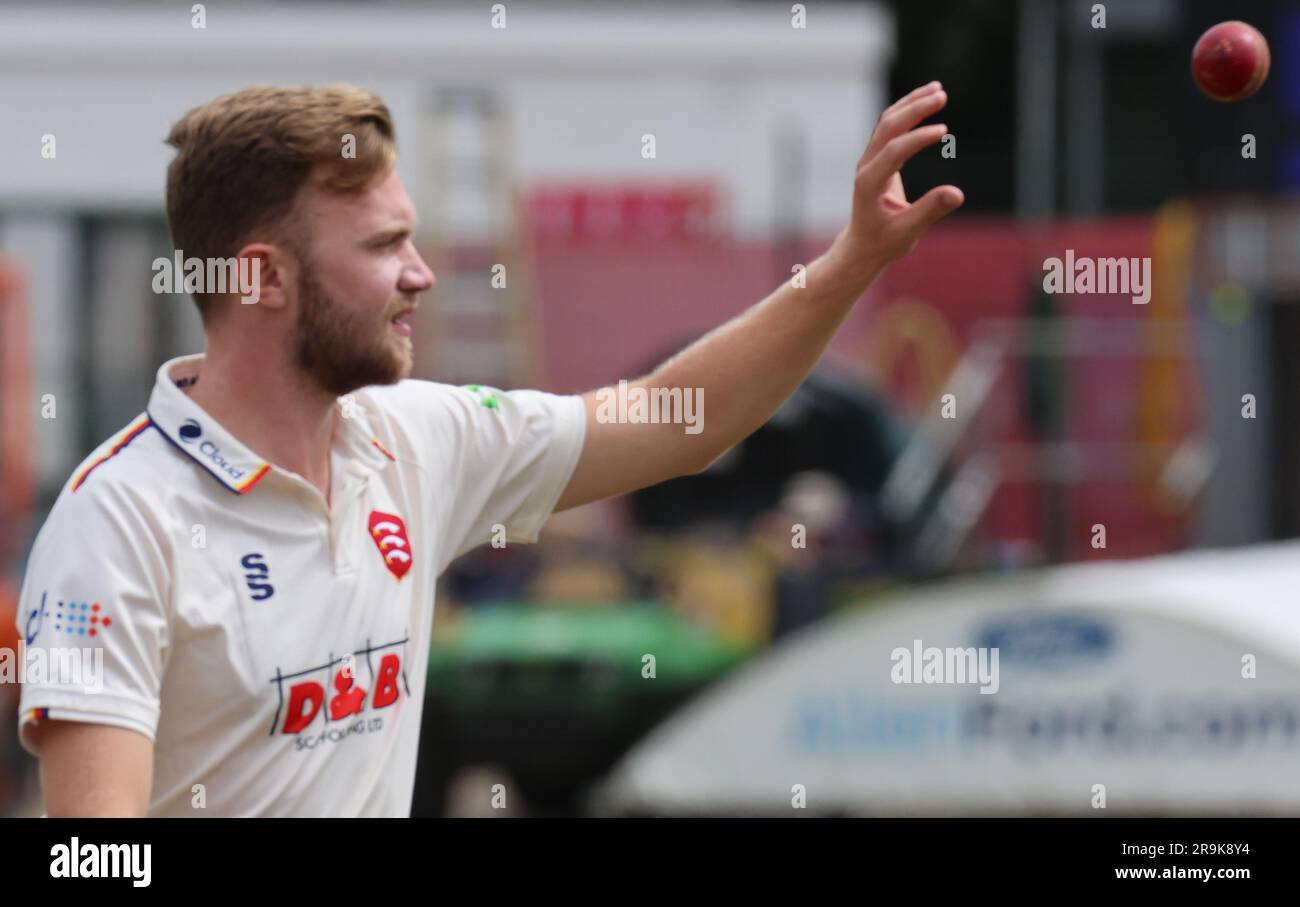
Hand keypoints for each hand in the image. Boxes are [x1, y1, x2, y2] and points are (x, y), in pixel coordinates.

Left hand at [827, 81, 963, 284]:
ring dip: (911, 103)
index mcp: (869, 184)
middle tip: (941, 96)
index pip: (893, 151)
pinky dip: (908, 111)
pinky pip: (890, 127)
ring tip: (938, 90)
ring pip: (887, 122)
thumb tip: (957, 194)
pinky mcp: (877, 158)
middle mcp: (866, 166)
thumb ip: (931, 211)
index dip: (918, 139)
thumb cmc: (885, 241)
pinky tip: (926, 99)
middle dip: (914, 109)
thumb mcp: (909, 231)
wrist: (863, 245)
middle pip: (887, 127)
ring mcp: (869, 160)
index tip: (943, 131)